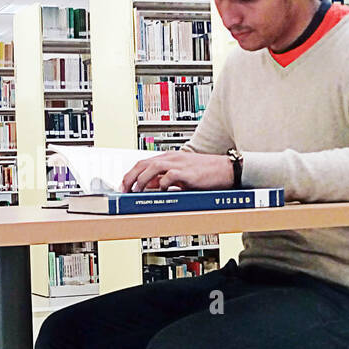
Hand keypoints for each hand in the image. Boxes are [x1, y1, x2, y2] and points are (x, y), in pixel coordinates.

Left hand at [120, 151, 234, 192]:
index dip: (130, 174)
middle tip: (124, 190)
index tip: (124, 186)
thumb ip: (164, 178)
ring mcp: (179, 164)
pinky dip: (162, 184)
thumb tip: (148, 187)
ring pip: (152, 167)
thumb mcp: (180, 174)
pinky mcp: (187, 172)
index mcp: (168, 157)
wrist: (225, 169)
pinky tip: (160, 191)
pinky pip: (169, 176)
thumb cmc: (205, 173)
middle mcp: (171, 158)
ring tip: (136, 191)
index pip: (142, 163)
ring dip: (141, 180)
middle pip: (143, 164)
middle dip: (130, 177)